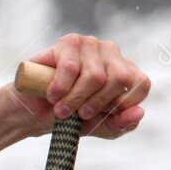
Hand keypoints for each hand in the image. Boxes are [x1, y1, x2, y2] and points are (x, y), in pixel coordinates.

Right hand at [18, 33, 148, 138]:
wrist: (30, 113)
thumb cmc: (65, 117)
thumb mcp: (96, 127)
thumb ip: (120, 124)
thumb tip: (139, 113)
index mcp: (124, 73)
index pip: (141, 84)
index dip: (123, 104)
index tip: (101, 116)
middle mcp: (111, 55)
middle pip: (120, 79)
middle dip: (96, 104)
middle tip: (78, 114)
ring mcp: (91, 45)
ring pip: (95, 76)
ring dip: (74, 100)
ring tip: (61, 109)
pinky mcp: (69, 42)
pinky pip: (71, 68)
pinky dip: (59, 88)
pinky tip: (51, 94)